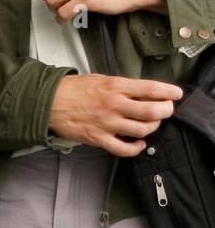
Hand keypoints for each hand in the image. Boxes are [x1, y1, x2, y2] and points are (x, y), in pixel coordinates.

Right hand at [49, 73, 182, 156]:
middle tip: (167, 109)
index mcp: (114, 86)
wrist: (49, 102)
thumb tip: (143, 92)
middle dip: (166, 111)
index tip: (176, 93)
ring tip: (151, 123)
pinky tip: (139, 143)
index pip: (150, 88)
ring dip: (152, 127)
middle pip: (151, 111)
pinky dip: (136, 148)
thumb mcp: (100, 79)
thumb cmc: (74, 89)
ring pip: (142, 130)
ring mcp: (107, 123)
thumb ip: (122, 86)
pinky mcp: (99, 138)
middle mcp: (113, 104)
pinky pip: (124, 149)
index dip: (168, 92)